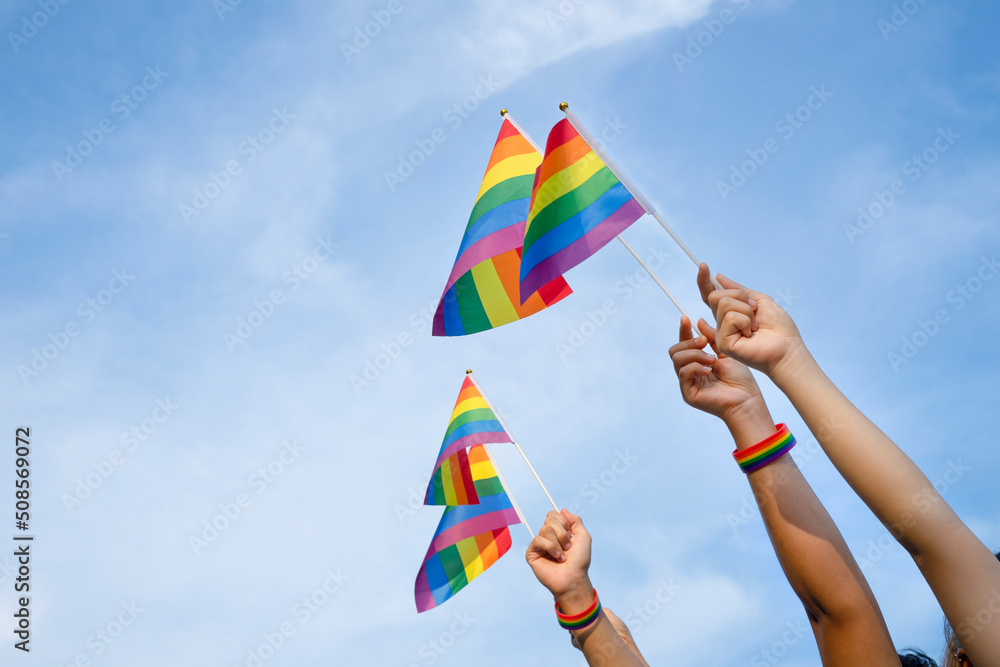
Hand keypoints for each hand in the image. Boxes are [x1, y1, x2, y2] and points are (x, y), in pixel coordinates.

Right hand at [525, 509, 592, 605]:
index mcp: (557, 531)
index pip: (553, 514)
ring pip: (545, 529)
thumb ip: (575, 520)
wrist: (574, 578)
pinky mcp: (531, 553)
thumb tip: (562, 510)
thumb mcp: (583, 536)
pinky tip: (556, 558)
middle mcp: (547, 536)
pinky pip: (538, 540)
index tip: (571, 535)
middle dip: (562, 533)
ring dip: (558, 543)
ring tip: (563, 555)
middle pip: (549, 519)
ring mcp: (539, 545)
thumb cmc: (580, 560)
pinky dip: (551, 548)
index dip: (564, 523)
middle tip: (568, 547)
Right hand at [668, 316, 764, 423]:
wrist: (748, 400)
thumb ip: (712, 339)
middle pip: (675, 351)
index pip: (683, 345)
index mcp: (697, 363)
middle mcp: (689, 373)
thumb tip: (699, 321)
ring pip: (677, 360)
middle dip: (689, 343)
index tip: (686, 319)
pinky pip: (683, 373)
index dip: (683, 331)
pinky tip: (709, 369)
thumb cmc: (740, 380)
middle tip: (704, 342)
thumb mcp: (725, 353)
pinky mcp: (688, 394)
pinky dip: (696, 367)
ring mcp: (687, 384)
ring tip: (712, 359)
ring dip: (695, 354)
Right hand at [697, 264, 805, 379]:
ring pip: (725, 303)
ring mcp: (721, 334)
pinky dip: (746, 321)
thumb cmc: (778, 328)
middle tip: (754, 311)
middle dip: (740, 297)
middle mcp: (722, 324)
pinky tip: (751, 334)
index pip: (711, 295)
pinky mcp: (723, 343)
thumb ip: (739, 290)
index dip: (705, 281)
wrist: (788, 347)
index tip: (703, 265)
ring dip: (746, 311)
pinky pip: (730, 317)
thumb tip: (718, 277)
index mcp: (729, 314)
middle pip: (716, 295)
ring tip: (755, 326)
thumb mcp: (759, 301)